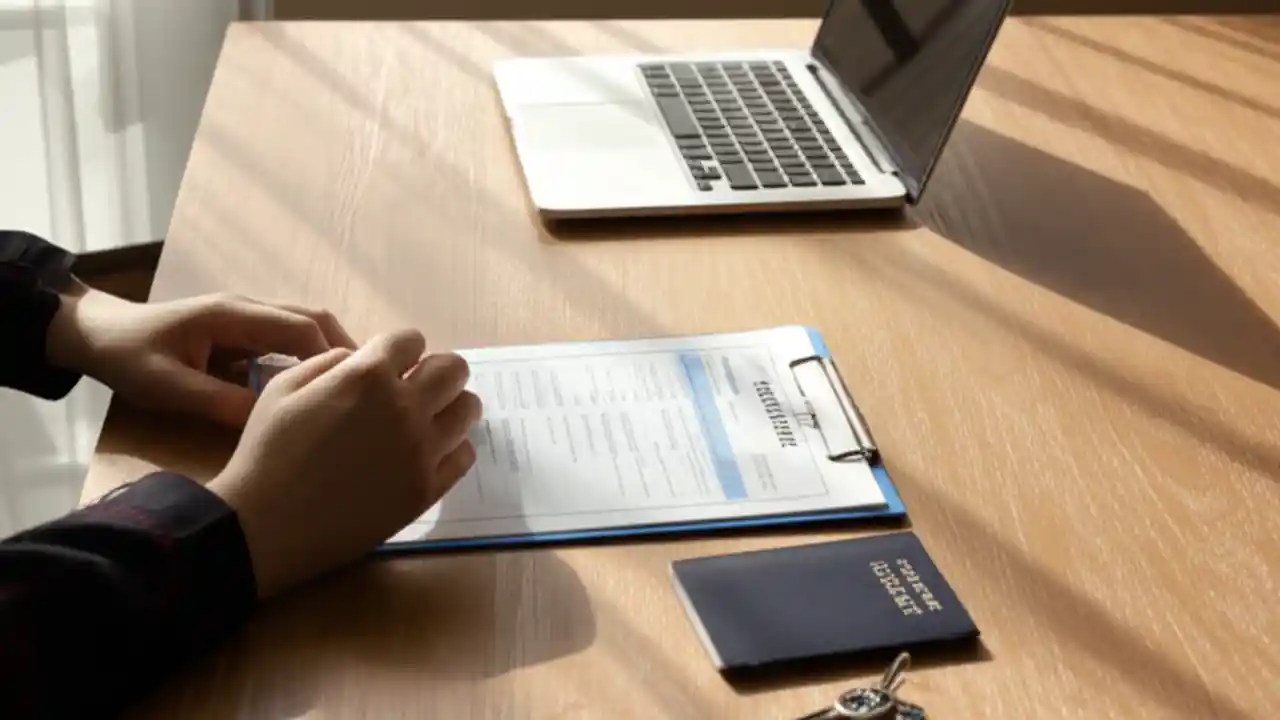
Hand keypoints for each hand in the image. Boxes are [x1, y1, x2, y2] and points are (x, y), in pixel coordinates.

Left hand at [46, 286, 354, 426]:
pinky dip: (311, 359)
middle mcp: (248, 308)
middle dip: (345, 352)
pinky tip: (318, 390)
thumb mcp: (166, 387)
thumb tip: (270, 421)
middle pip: (314, 319)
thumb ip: (217, 402)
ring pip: (305, 326)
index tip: (352, 392)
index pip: (299, 328)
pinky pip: (289, 339)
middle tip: (369, 391)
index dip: (331, 357)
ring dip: (330, 354)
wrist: (99, 336)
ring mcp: (247, 316)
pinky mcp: (244, 331)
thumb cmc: (129, 358)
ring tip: (351, 392)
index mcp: (232, 315)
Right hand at [208, 330, 480, 596]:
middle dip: (434, 371)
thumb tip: (364, 358)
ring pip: (468, 409)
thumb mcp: (285, 387)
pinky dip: (450, 448)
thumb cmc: (266, 452)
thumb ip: (332, 362)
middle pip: (454, 369)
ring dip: (448, 407)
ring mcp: (422, 451)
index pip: (411, 339)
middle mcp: (405, 407)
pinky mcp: (428, 489)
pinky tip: (425, 454)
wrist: (265, 526)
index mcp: (368, 375)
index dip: (399, 350)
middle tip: (415, 389)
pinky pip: (464, 455)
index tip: (390, 366)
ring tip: (424, 421)